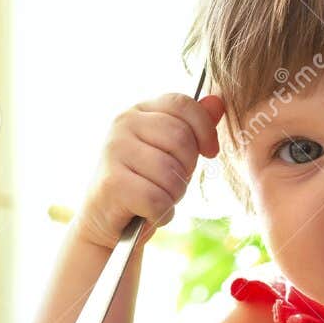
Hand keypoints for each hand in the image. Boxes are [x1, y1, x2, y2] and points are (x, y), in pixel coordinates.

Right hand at [75, 92, 226, 249]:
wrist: (106, 221)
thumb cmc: (144, 183)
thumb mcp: (172, 153)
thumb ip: (193, 127)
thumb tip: (217, 102)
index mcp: (139, 111)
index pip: (182, 104)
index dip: (205, 129)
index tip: (210, 152)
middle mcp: (123, 124)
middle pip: (181, 138)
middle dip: (187, 169)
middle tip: (171, 183)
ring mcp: (114, 151)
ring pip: (171, 173)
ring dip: (174, 196)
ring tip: (158, 199)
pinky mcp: (112, 182)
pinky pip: (157, 199)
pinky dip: (161, 213)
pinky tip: (149, 213)